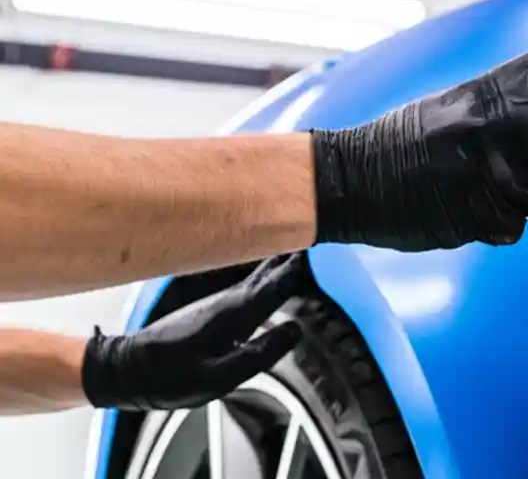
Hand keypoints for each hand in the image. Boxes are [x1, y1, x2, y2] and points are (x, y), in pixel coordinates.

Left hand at [81, 253, 308, 410]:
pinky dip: (262, 274)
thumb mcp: (220, 376)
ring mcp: (218, 304)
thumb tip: (296, 330)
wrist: (127, 370)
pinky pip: (246, 284)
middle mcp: (228, 302)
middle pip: (268, 273)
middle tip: (313, 233)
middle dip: (291, 256)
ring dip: (277, 262)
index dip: (298, 267)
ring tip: (298, 249)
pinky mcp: (210, 310)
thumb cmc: (171, 378)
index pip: (276, 285)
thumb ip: (261, 353)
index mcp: (234, 315)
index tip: (316, 246)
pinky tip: (266, 273)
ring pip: (256, 276)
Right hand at [310, 50, 527, 250]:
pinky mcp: (476, 214)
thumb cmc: (408, 141)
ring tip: (488, 189)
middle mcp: (489, 125)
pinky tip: (470, 210)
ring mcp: (485, 171)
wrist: (351, 178)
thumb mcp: (454, 106)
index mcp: (482, 92)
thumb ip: (505, 107)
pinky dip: (501, 224)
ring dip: (526, 198)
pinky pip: (514, 226)